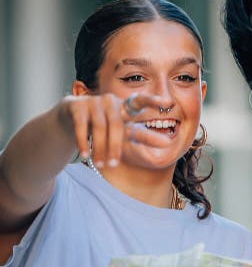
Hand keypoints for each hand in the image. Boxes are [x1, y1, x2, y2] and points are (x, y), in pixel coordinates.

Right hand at [57, 93, 172, 167]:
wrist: (70, 120)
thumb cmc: (105, 127)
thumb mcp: (124, 132)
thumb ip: (143, 136)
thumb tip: (167, 143)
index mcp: (126, 107)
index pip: (140, 101)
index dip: (152, 101)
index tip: (167, 102)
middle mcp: (111, 102)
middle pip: (117, 125)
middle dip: (115, 147)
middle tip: (113, 165)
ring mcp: (94, 101)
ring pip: (99, 127)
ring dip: (100, 148)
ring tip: (100, 164)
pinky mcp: (77, 105)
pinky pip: (82, 125)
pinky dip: (84, 141)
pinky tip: (85, 154)